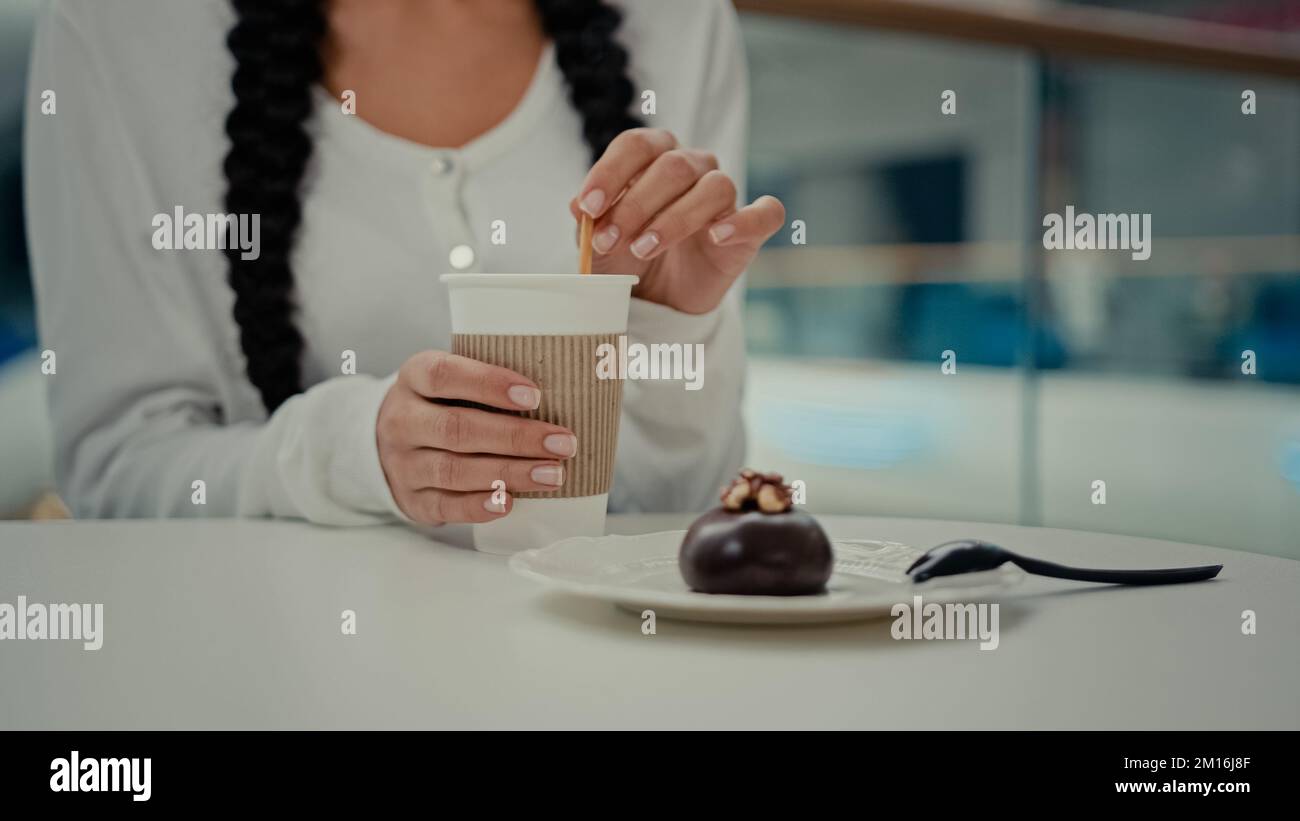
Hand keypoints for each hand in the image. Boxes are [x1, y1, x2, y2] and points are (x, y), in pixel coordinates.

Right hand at [377, 351, 577, 523]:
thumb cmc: (440, 404)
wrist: (386, 442)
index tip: (534, 395)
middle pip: (457, 429)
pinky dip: (478, 507)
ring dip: (508, 472)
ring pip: (454, 470)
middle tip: (562, 443)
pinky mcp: (411, 499)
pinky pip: (445, 506)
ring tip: (552, 474)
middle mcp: (402, 420)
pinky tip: (509, 502)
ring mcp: (402, 463)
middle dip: (516, 437)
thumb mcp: (450, 381)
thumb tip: (560, 392)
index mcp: (414, 377)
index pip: (444, 375)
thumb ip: (489, 383)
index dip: (489, 383)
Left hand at [569, 128, 784, 314]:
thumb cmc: (627, 256)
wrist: (657, 298)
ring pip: (714, 187)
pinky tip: (716, 236)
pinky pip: (765, 213)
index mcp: (654, 156)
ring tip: (644, 249)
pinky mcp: (751, 230)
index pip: (636, 145)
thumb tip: (580, 206)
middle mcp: (693, 166)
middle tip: (609, 241)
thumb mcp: (598, 241)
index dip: (610, 172)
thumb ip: (591, 220)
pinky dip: (744, 221)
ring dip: (674, 219)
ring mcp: (724, 198)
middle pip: (672, 166)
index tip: (588, 208)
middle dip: (635, 205)